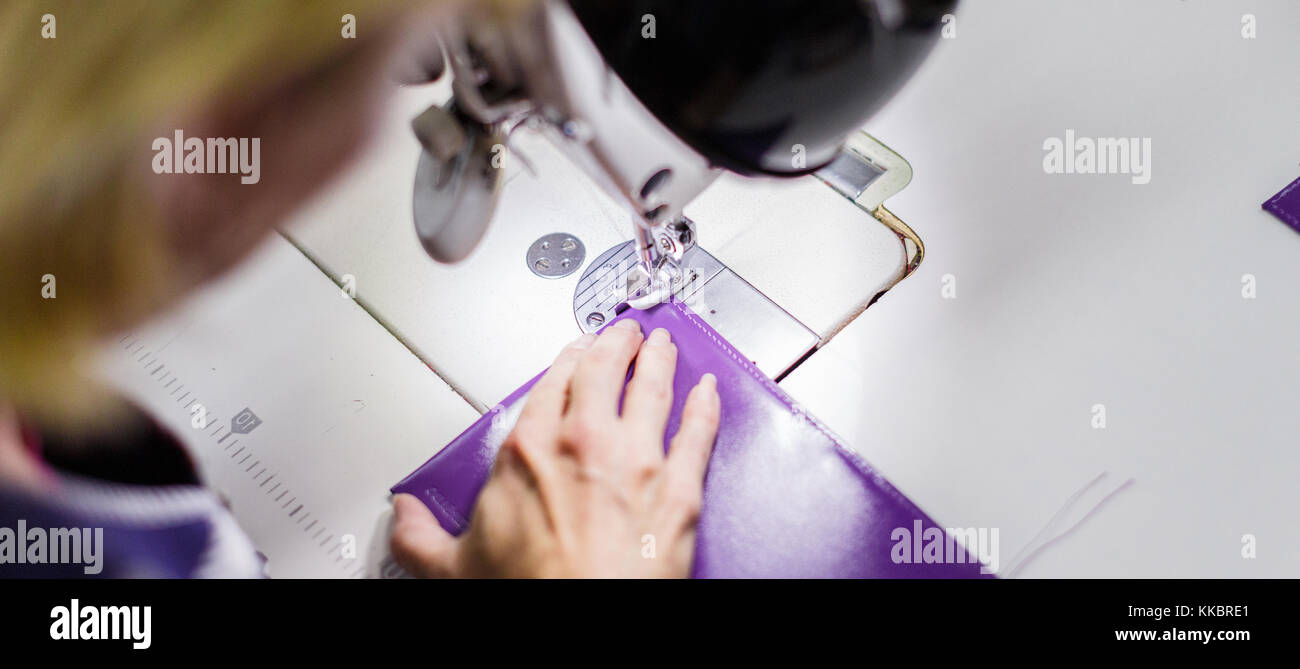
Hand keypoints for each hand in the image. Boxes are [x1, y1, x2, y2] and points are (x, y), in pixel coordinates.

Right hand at [391, 319, 720, 577]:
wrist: (586, 621)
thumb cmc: (531, 593)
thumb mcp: (455, 568)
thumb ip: (422, 537)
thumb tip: (402, 519)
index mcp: (530, 449)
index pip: (552, 383)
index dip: (567, 360)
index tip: (574, 352)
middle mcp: (587, 441)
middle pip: (605, 371)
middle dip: (616, 343)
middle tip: (624, 331)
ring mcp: (638, 459)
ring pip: (653, 388)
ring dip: (658, 359)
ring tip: (661, 344)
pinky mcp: (681, 486)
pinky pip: (697, 431)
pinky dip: (705, 405)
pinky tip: (708, 391)